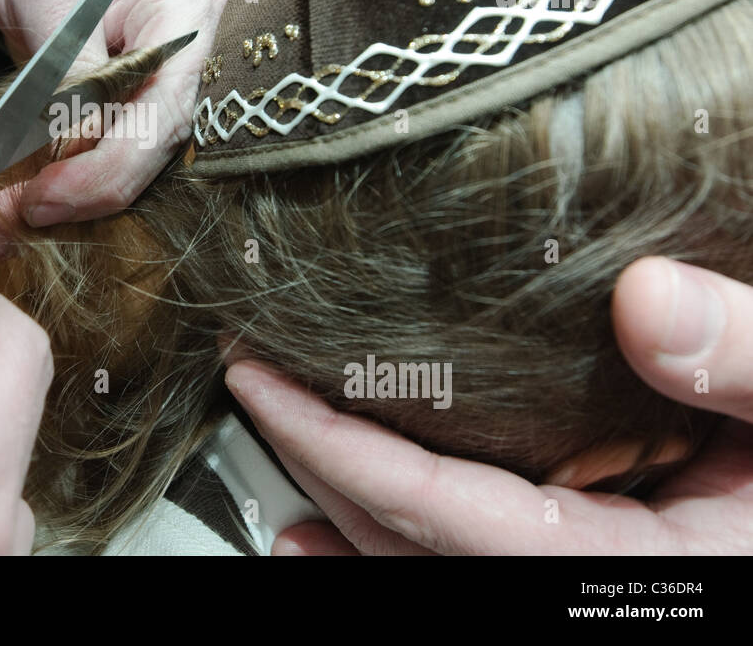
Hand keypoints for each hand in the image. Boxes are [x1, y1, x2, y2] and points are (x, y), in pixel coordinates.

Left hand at [0, 0, 228, 263]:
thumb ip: (71, 65)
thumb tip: (77, 143)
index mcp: (191, 6)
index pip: (169, 105)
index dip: (113, 163)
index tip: (49, 193)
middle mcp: (204, 54)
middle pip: (166, 148)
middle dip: (95, 190)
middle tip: (26, 212)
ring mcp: (183, 88)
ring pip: (145, 167)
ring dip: (80, 198)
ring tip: (11, 214)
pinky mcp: (152, 115)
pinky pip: (125, 164)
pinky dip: (78, 188)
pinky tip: (27, 205)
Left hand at [224, 257, 752, 554]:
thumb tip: (646, 302)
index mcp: (637, 574)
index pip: (443, 519)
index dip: (339, 452)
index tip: (259, 386)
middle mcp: (595, 594)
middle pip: (413, 547)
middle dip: (318, 467)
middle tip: (250, 383)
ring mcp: (591, 589)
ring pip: (429, 572)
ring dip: (341, 523)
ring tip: (275, 459)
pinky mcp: (604, 574)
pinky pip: (472, 569)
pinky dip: (394, 548)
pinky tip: (334, 536)